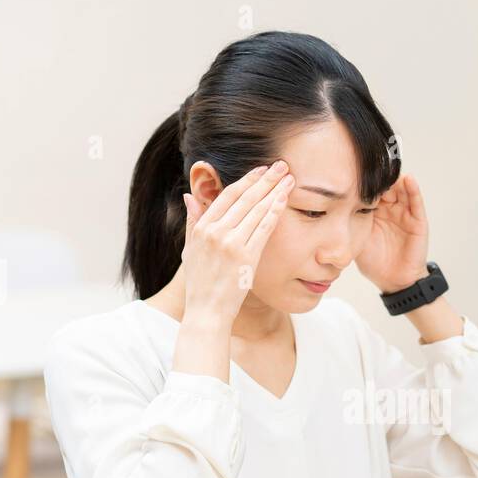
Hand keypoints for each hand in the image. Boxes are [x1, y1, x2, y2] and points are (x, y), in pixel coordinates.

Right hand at [177, 160, 294, 327]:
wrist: (207, 312)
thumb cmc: (201, 284)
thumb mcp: (191, 250)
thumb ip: (193, 222)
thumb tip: (188, 197)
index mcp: (202, 228)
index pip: (227, 196)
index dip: (246, 180)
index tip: (261, 170)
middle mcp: (215, 232)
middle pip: (245, 198)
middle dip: (265, 179)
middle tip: (281, 165)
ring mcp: (231, 243)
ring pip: (256, 209)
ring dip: (275, 191)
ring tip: (289, 178)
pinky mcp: (246, 256)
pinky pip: (264, 228)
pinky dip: (275, 211)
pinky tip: (285, 199)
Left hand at [355, 173, 429, 293]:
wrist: (393, 281)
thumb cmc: (374, 262)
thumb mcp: (356, 240)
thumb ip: (347, 224)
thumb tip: (324, 211)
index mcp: (374, 212)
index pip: (369, 191)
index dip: (362, 181)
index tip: (352, 168)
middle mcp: (390, 209)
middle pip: (385, 186)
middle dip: (378, 176)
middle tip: (369, 165)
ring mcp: (405, 213)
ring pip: (401, 190)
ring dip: (395, 179)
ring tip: (388, 169)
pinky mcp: (418, 221)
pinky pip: (416, 202)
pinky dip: (413, 189)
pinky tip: (408, 179)